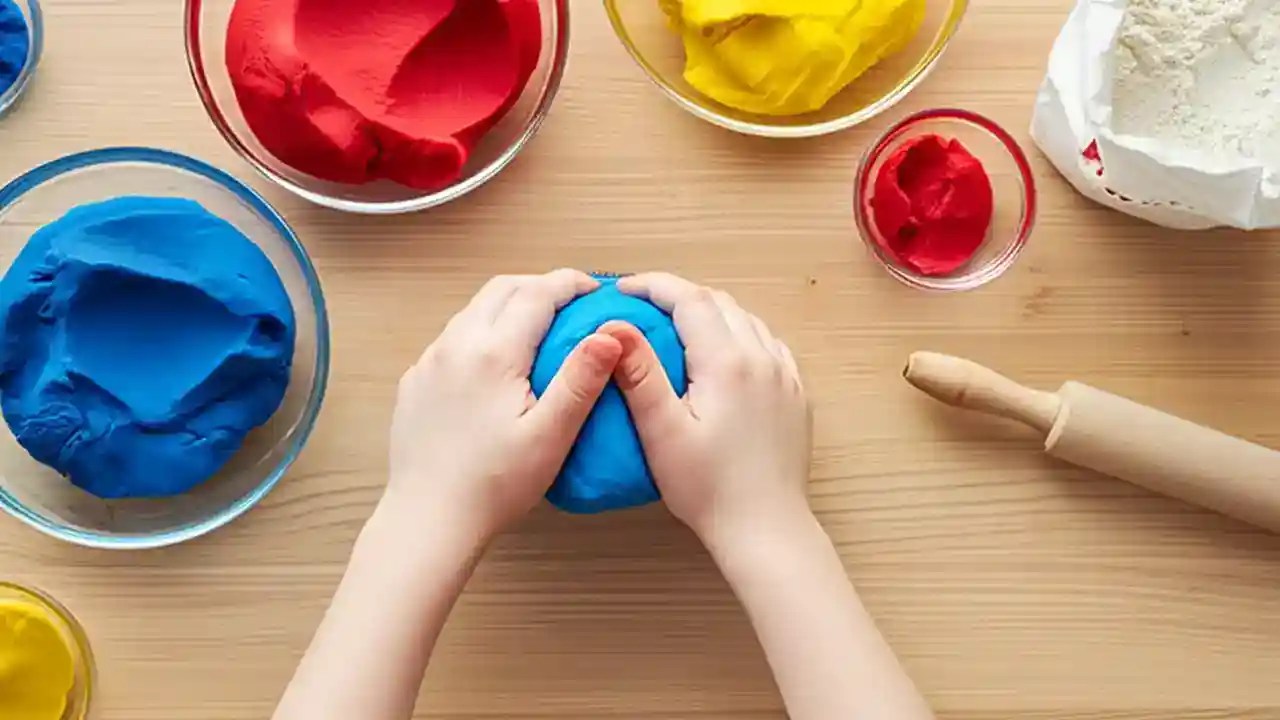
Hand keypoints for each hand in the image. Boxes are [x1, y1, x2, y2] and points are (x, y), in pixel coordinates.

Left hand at [387, 269, 622, 542]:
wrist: (429, 519)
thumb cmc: (495, 484)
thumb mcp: (550, 435)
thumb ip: (581, 380)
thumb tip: (611, 334)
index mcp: (493, 353)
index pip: (537, 294)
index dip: (570, 283)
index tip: (596, 288)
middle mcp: (455, 345)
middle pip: (501, 289)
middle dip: (539, 285)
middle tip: (571, 302)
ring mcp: (429, 362)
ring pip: (472, 311)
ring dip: (508, 306)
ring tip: (538, 329)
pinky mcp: (415, 383)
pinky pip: (451, 339)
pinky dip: (480, 333)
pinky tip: (496, 364)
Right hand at [599, 273, 810, 541]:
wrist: (765, 528)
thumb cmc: (708, 488)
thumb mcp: (662, 432)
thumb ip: (639, 375)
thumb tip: (614, 327)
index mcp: (727, 362)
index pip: (689, 299)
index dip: (654, 285)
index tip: (623, 288)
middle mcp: (762, 359)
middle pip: (719, 303)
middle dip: (679, 296)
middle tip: (643, 307)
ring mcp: (785, 376)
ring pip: (746, 320)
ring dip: (711, 313)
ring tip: (677, 328)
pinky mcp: (795, 395)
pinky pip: (768, 345)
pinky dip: (740, 335)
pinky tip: (723, 355)